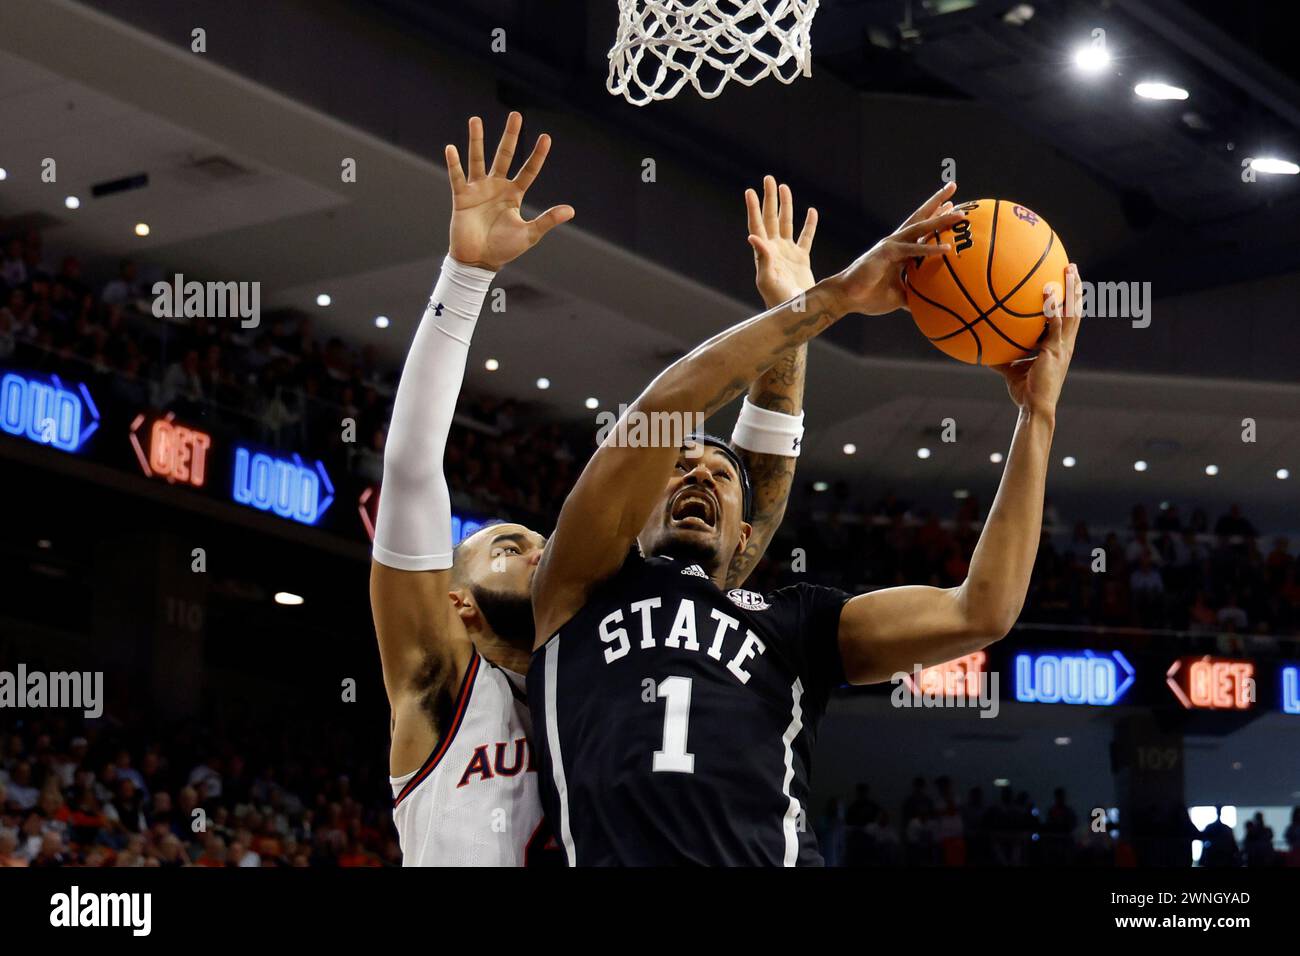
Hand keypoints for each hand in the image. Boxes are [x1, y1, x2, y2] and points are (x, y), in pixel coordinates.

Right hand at [445, 112, 574, 270]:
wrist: (479, 260)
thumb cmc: (504, 248)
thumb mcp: (529, 234)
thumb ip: (547, 220)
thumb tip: (571, 210)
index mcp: (514, 194)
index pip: (529, 170)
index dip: (537, 155)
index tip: (546, 137)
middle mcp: (497, 186)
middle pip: (504, 156)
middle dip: (510, 136)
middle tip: (515, 115)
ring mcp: (478, 189)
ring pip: (478, 159)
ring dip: (477, 140)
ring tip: (476, 120)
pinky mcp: (462, 196)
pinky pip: (457, 177)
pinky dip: (454, 164)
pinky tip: (451, 148)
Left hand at [745, 176, 816, 307]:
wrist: (796, 314)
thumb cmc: (777, 301)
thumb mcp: (767, 279)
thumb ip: (762, 257)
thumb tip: (752, 237)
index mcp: (764, 253)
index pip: (757, 225)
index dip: (753, 208)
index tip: (749, 190)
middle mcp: (774, 250)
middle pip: (771, 218)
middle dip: (769, 199)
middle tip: (768, 178)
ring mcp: (788, 253)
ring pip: (787, 224)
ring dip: (786, 206)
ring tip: (784, 187)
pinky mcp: (801, 259)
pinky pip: (805, 237)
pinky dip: (809, 225)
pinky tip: (811, 211)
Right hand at [825, 181, 964, 315]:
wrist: (846, 298)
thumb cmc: (869, 296)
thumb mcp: (898, 296)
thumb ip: (914, 295)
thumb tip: (928, 305)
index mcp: (899, 250)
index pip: (920, 229)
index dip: (935, 216)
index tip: (952, 205)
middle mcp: (896, 242)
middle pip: (920, 217)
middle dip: (937, 201)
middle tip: (952, 186)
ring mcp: (891, 245)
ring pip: (920, 228)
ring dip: (940, 219)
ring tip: (959, 214)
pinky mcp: (886, 253)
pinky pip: (913, 250)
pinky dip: (929, 250)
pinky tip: (947, 249)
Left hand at [994, 263, 1082, 419]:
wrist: (1035, 407)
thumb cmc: (1025, 392)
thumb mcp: (1012, 370)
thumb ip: (1003, 357)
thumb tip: (984, 350)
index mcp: (1060, 347)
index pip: (1068, 318)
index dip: (1069, 301)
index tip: (1066, 282)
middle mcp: (1065, 344)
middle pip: (1075, 309)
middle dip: (1075, 287)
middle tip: (1072, 267)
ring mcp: (1063, 347)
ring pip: (1072, 312)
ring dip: (1072, 289)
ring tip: (1069, 269)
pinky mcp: (1055, 351)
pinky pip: (1055, 324)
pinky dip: (1053, 307)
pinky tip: (1047, 292)